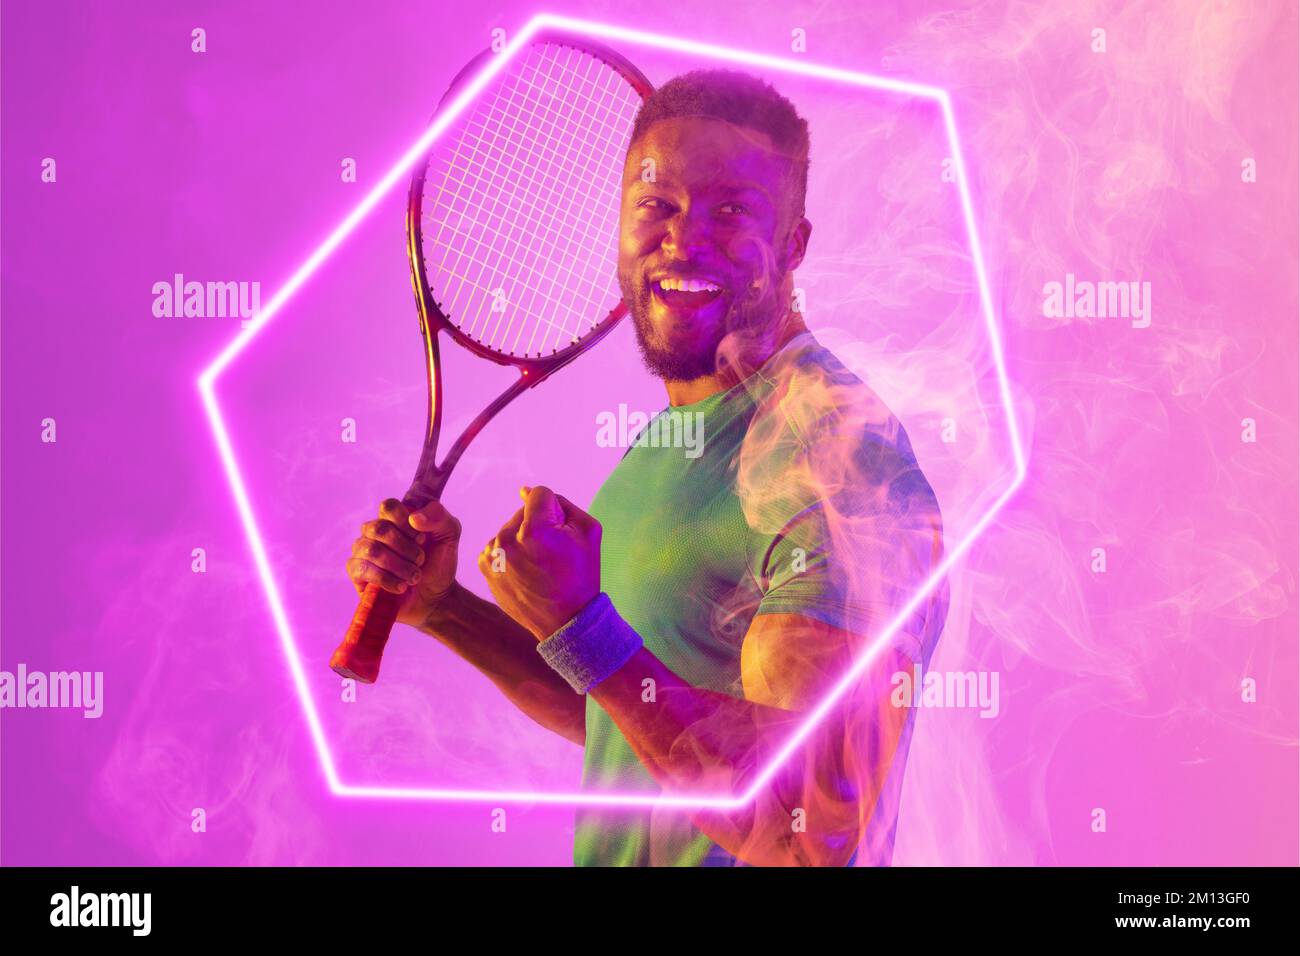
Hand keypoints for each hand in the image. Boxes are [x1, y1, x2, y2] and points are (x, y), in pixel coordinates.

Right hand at [346, 497, 460, 627]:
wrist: (435, 598)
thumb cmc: (439, 563)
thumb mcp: (449, 535)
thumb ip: (439, 517)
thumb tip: (414, 517)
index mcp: (395, 518)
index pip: (388, 506)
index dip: (406, 523)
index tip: (422, 538)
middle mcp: (375, 531)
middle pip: (380, 528)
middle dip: (406, 548)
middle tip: (421, 560)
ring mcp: (363, 551)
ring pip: (371, 550)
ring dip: (399, 566)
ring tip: (414, 577)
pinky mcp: (356, 573)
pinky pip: (362, 569)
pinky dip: (387, 579)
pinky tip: (401, 587)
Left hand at [478, 485, 600, 640]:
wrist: (565, 620)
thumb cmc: (581, 574)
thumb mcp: (588, 530)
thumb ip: (561, 503)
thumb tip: (524, 491)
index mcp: (534, 529)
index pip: (539, 494)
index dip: (555, 510)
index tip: (561, 534)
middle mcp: (507, 539)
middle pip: (522, 512)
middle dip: (537, 524)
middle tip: (552, 554)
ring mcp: (493, 555)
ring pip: (509, 529)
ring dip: (522, 539)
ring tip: (538, 565)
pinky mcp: (485, 568)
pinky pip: (497, 547)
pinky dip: (510, 554)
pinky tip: (524, 570)